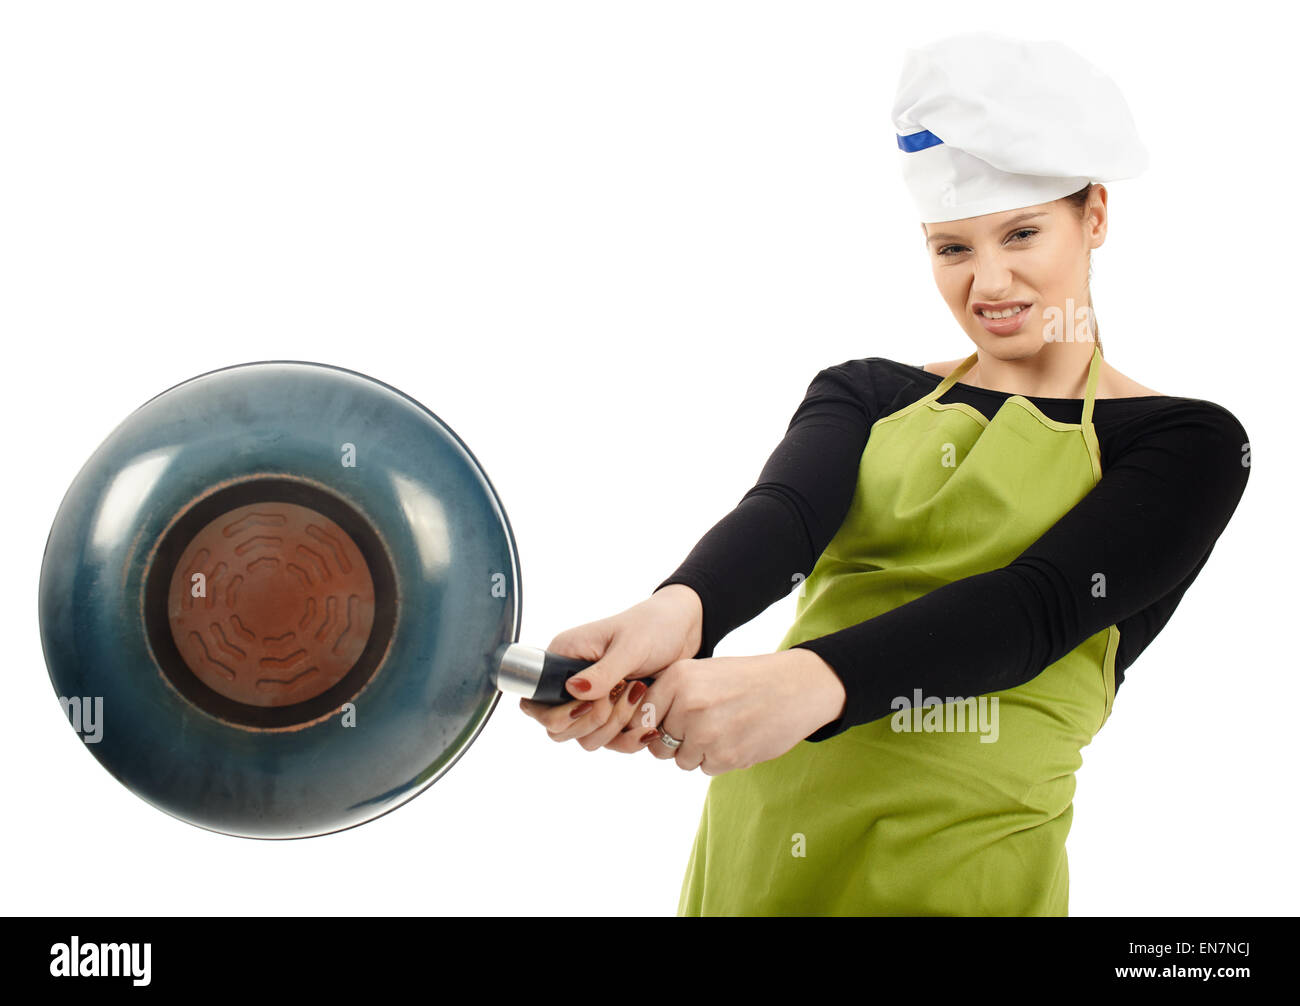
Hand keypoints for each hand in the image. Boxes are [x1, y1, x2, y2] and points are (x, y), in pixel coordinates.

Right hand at [518, 585, 702, 748]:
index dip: (556, 714)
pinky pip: (610, 742)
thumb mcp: (630, 646)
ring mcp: (591, 702)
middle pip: (558, 729)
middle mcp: (572, 683)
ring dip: (615, 727)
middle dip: (593, 721)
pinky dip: (629, 739)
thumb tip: (574, 691)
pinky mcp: (612, 715)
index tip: (589, 704)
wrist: (682, 632)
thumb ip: (603, 672)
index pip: (535, 701)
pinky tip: (649, 725)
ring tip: (640, 695)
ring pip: (586, 738)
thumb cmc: (653, 627)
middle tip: (623, 694)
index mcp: (563, 657)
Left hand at [609, 648, 846, 774]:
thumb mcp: (701, 673)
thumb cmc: (744, 680)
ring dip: (698, 752)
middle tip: (701, 726)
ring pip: (681, 759)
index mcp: (678, 678)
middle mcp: (687, 704)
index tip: (663, 725)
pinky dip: (718, 758)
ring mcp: (706, 732)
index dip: (649, 726)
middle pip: (658, 743)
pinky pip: (706, 768)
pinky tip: (737, 737)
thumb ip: (669, 696)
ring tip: (724, 728)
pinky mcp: (725, 755)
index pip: (641, 716)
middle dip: (675, 741)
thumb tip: (637, 732)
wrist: (794, 688)